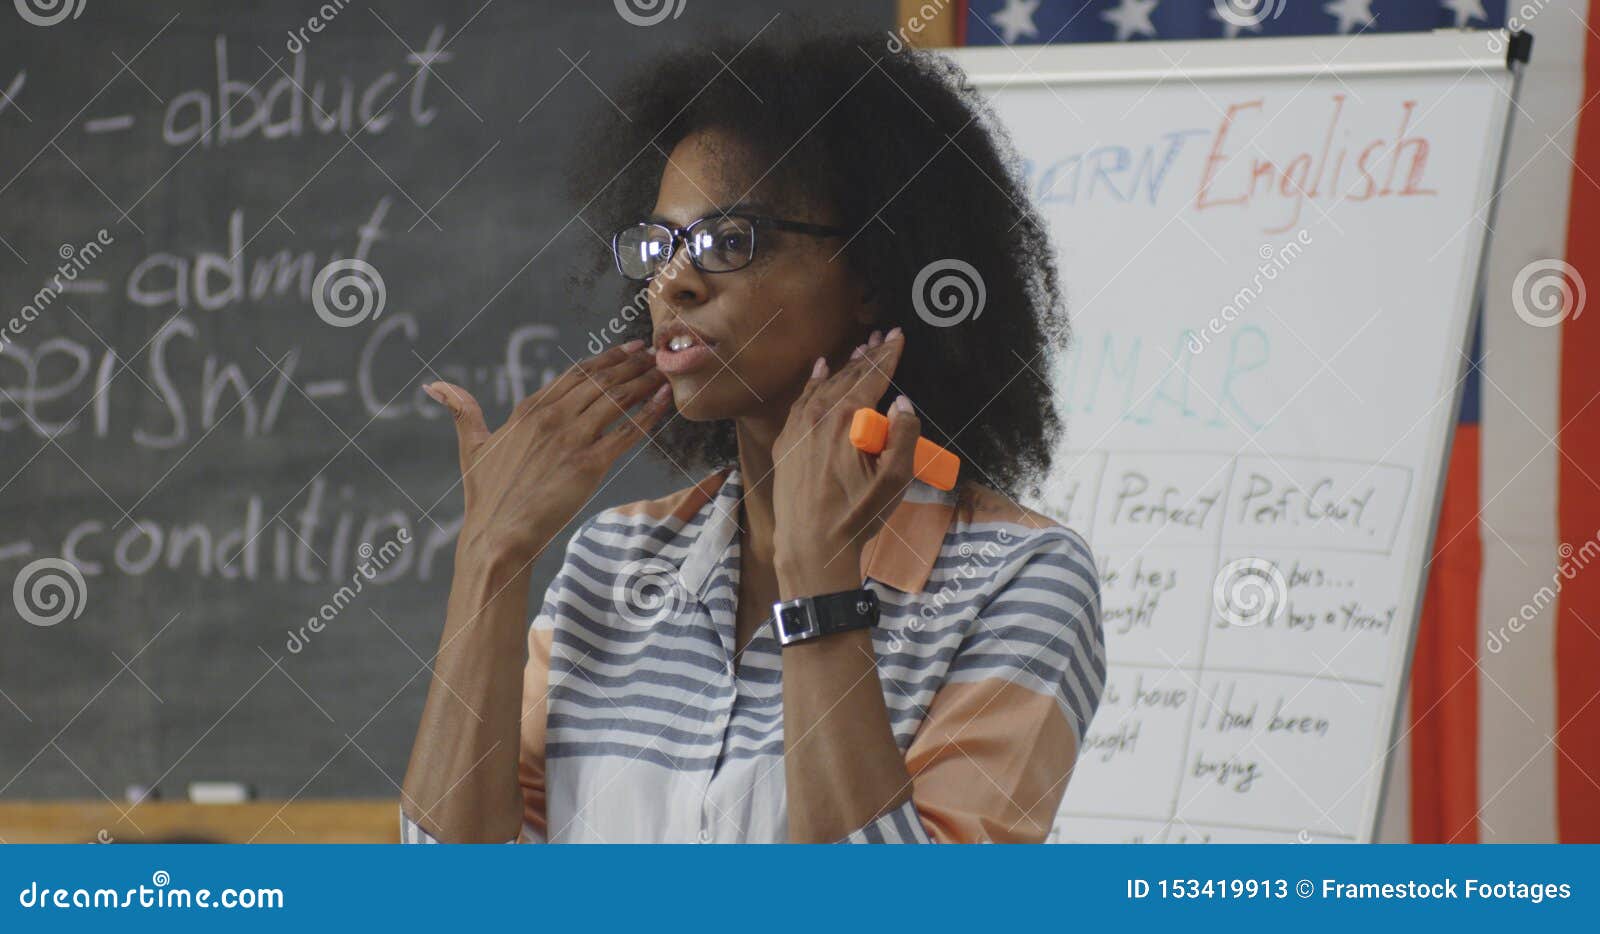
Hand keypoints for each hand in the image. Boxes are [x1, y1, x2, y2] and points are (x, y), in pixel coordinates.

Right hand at [424, 340, 672, 563]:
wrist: (498, 535)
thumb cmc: (486, 496)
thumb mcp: (471, 446)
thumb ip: (462, 411)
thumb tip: (435, 386)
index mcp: (529, 410)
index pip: (575, 374)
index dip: (606, 358)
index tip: (628, 349)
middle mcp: (551, 417)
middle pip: (601, 381)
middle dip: (632, 364)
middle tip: (656, 354)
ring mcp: (571, 439)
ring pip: (616, 400)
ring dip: (644, 383)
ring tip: (664, 372)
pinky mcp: (589, 464)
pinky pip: (627, 433)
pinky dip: (649, 415)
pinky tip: (665, 402)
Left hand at [771, 328, 919, 596]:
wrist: (810, 547)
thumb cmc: (856, 517)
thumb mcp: (894, 481)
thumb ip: (903, 437)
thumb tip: (903, 404)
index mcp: (847, 421)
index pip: (873, 377)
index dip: (888, 355)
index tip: (898, 335)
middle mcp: (819, 416)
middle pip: (849, 376)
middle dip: (869, 354)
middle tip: (883, 334)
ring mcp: (798, 428)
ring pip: (824, 386)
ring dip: (844, 366)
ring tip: (859, 347)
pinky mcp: (786, 443)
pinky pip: (800, 401)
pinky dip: (812, 382)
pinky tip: (819, 368)